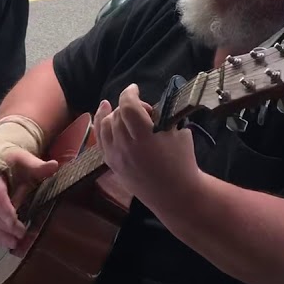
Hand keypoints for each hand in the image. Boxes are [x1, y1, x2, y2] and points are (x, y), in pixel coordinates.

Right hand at [0, 149, 58, 249]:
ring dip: (1, 235)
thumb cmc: (10, 161)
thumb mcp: (23, 160)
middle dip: (5, 226)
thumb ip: (37, 166)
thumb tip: (54, 165)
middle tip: (21, 236)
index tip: (14, 222)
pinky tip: (8, 244)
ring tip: (15, 244)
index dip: (4, 209)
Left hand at [96, 84, 198, 206]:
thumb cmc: (182, 162)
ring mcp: (116, 157)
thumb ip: (164, 116)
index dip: (130, 93)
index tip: (135, 88)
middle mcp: (126, 146)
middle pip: (116, 115)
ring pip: (104, 126)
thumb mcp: (179, 132)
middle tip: (142, 109)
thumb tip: (151, 106)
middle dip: (127, 105)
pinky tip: (104, 118)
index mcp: (145, 136)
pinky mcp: (112, 165)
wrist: (176, 195)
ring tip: (119, 110)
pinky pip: (100, 141)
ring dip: (112, 114)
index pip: (128, 106)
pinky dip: (101, 127)